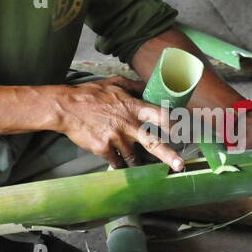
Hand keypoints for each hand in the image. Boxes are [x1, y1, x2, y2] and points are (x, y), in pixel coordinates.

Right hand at [53, 76, 183, 170]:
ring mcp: (116, 138)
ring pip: (134, 158)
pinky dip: (119, 163)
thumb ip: (134, 87)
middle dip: (169, 156)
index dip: (175, 124)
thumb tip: (149, 87)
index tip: (186, 131)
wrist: (65, 107)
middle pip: (153, 143)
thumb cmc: (90, 94)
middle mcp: (128, 124)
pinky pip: (117, 162)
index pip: (161, 116)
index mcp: (133, 107)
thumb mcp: (115, 83)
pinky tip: (118, 162)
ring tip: (144, 168)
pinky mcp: (104, 149)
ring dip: (139, 164)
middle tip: (180, 166)